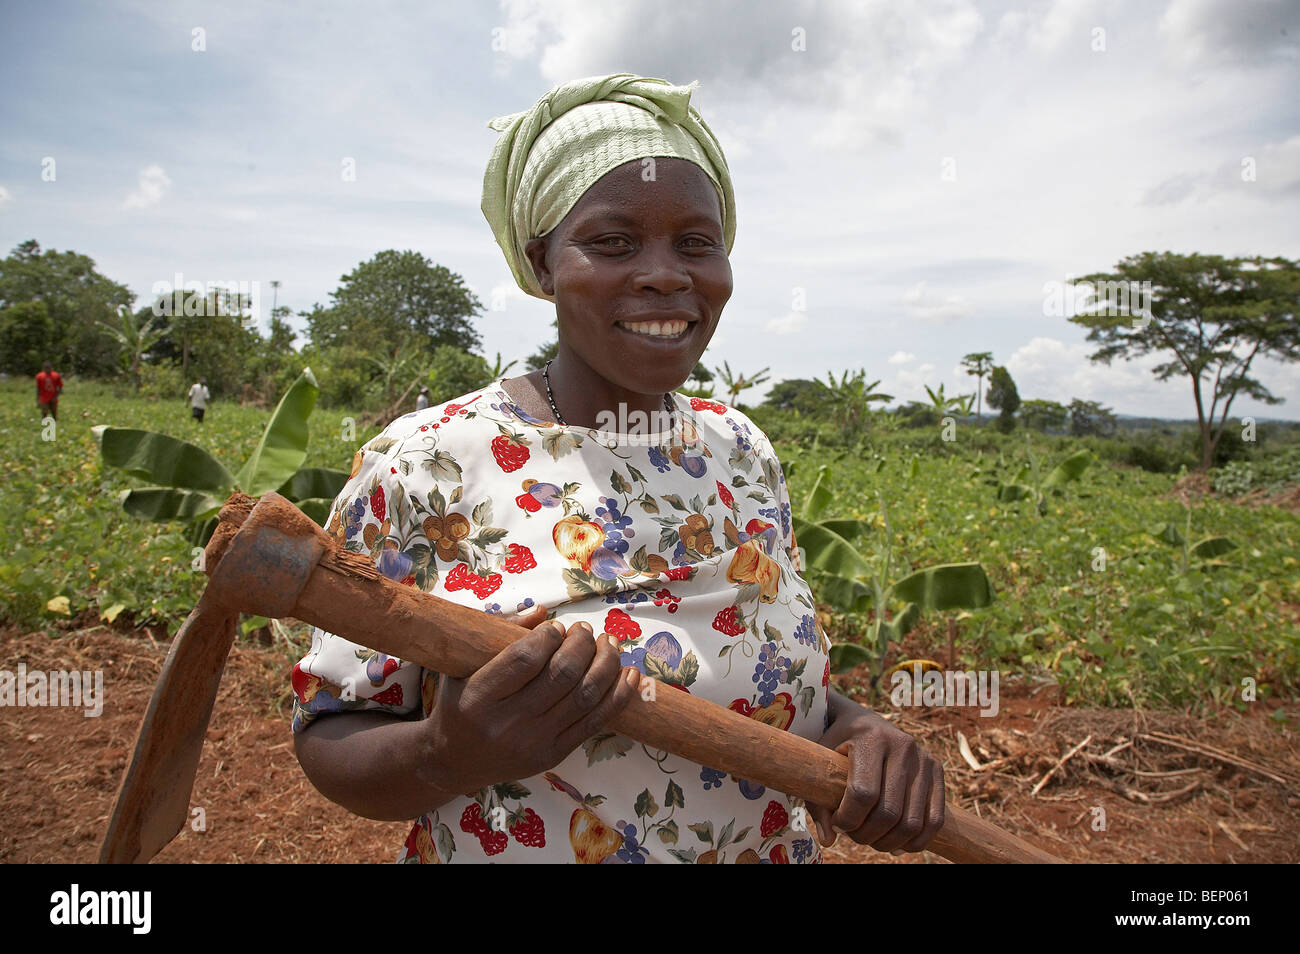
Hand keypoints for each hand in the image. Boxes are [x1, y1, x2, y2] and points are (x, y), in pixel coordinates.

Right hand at [421, 603, 639, 794]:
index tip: (556, 626)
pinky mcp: (553, 756)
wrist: (453, 761)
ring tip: (607, 643)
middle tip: (584, 630)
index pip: (525, 659)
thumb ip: (499, 635)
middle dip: (582, 644)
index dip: (549, 636)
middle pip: (561, 675)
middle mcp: (507, 723)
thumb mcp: (461, 666)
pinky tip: (629, 673)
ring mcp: (533, 743)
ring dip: (605, 663)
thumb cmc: (458, 703)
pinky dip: (618, 695)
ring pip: (584, 696)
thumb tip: (542, 611)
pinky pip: (595, 722)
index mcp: (479, 697)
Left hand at [808, 697, 944, 855]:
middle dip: (867, 835)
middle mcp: (902, 745)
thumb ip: (819, 804)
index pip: (863, 793)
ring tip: (872, 839)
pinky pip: (935, 820)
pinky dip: (916, 842)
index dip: (848, 819)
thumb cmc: (836, 748)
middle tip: (854, 835)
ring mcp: (923, 758)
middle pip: (888, 812)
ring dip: (889, 842)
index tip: (838, 823)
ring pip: (912, 822)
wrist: (862, 722)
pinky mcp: (937, 770)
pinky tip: (897, 844)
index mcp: (870, 739)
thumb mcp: (821, 767)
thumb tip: (829, 840)